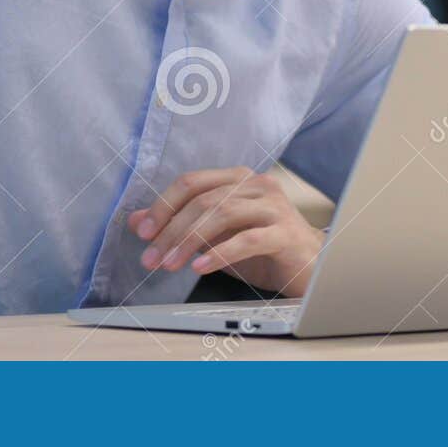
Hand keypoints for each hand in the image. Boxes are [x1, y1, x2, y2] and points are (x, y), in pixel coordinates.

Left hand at [127, 166, 324, 296]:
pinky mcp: (286, 233)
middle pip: (204, 199)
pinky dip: (219, 253)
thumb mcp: (215, 237)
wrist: (311, 267)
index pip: (192, 182)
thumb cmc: (263, 249)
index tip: (143, 232)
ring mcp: (275, 207)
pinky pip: (247, 239)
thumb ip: (180, 225)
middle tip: (151, 258)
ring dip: (189, 241)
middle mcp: (257, 185)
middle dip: (171, 229)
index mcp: (238, 179)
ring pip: (223, 214)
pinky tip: (200, 267)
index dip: (163, 205)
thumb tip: (136, 222)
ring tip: (170, 265)